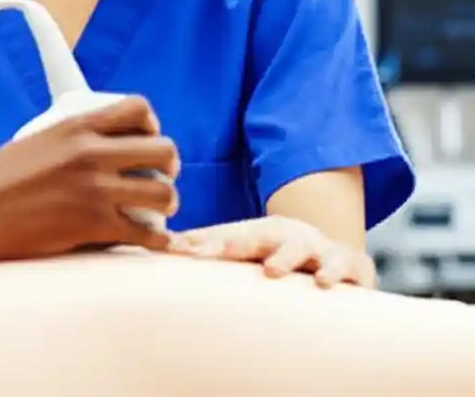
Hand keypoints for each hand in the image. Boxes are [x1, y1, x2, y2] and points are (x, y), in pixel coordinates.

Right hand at [0, 95, 179, 258]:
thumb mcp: (34, 142)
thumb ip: (69, 140)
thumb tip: (97, 146)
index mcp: (75, 126)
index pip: (138, 108)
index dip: (152, 124)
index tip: (147, 139)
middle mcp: (90, 153)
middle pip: (164, 149)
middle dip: (168, 166)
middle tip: (159, 177)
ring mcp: (94, 190)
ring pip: (164, 192)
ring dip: (167, 203)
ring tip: (156, 210)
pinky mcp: (93, 225)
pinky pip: (148, 234)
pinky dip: (157, 241)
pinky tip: (154, 241)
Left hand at [167, 216, 375, 288]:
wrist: (331, 251)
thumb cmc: (273, 252)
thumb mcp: (242, 244)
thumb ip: (206, 244)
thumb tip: (163, 242)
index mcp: (263, 232)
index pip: (232, 236)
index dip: (211, 243)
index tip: (187, 251)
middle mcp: (292, 237)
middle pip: (268, 238)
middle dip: (245, 244)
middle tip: (226, 252)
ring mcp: (323, 251)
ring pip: (309, 252)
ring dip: (291, 258)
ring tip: (279, 271)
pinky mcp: (353, 268)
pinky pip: (351, 269)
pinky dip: (341, 275)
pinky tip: (325, 284)